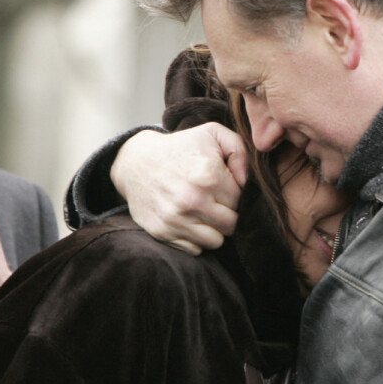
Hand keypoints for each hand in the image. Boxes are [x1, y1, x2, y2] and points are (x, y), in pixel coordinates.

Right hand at [112, 124, 247, 254]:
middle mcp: (192, 200)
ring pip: (215, 241)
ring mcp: (175, 219)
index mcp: (208, 176)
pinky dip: (195, 239)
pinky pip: (195, 249)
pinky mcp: (162, 232)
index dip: (235, 195)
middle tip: (216, 202)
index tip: (223, 188)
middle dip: (228, 215)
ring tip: (204, 212)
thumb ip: (240, 151)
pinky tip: (189, 220)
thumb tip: (247, 182)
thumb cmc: (180, 147)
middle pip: (231, 225)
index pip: (240, 201)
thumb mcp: (212, 134)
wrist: (135, 161)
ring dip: (213, 229)